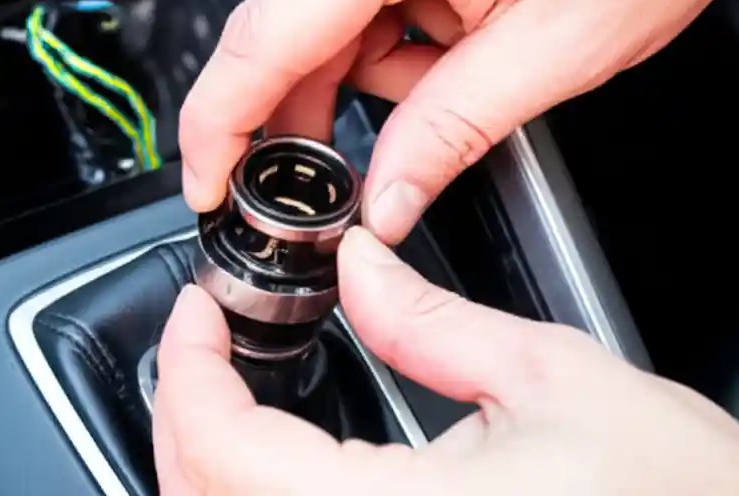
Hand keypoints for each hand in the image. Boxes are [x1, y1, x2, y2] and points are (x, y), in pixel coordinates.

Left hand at [152, 228, 738, 494]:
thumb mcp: (554, 374)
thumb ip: (431, 315)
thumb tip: (361, 264)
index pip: (226, 449)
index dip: (188, 368)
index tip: (199, 310)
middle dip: (184, 410)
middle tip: (204, 338)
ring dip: (210, 454)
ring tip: (227, 382)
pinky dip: (252, 488)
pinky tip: (271, 448)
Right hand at [178, 0, 738, 242]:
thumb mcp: (552, 49)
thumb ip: (446, 133)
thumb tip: (387, 198)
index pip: (264, 35)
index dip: (222, 123)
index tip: (205, 182)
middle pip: (296, 25)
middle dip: (327, 104)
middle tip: (372, 168)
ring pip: (340, 7)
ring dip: (389, 63)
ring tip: (482, 63)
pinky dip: (409, 25)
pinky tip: (474, 31)